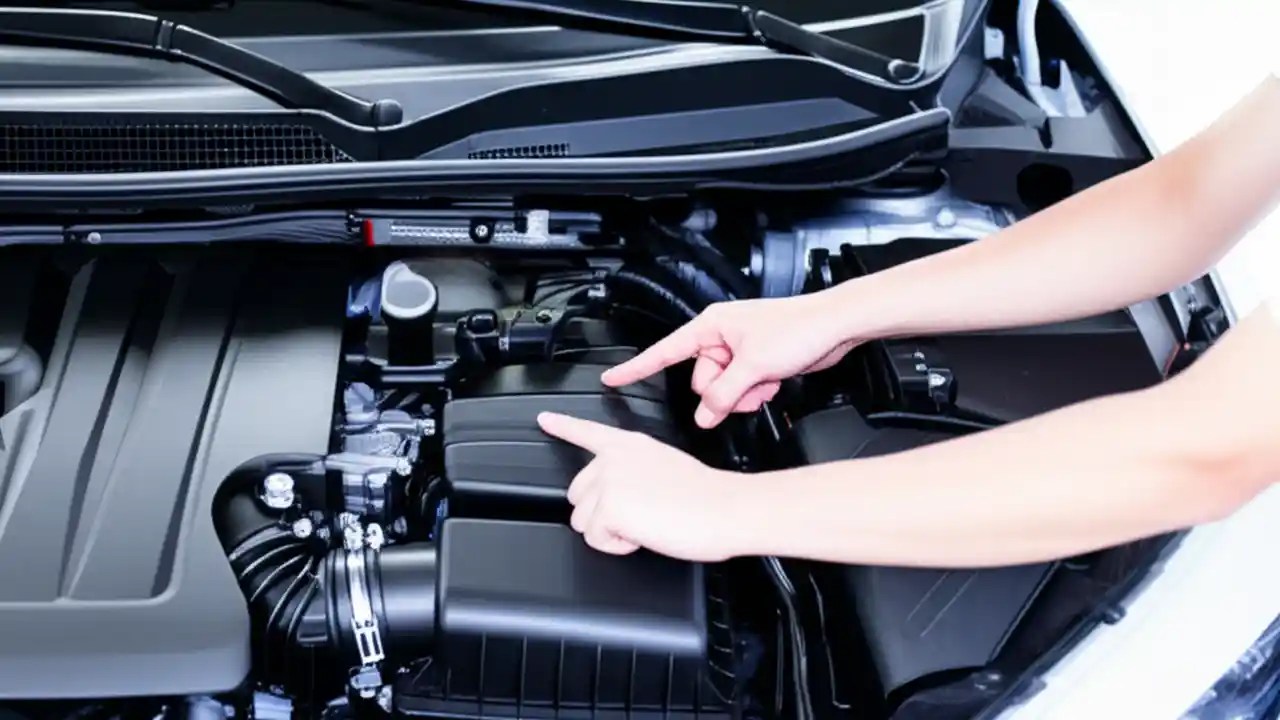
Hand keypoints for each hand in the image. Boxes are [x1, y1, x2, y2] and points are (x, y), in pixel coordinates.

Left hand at [537, 411, 743, 561]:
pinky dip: (619, 546)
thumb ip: (633, 471)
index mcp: (629, 445)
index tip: (545, 419)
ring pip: (584, 522)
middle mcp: (613, 458)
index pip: (588, 431)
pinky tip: (645, 532)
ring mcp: (608, 481)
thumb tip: (620, 492)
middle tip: (644, 513)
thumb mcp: (664, 467)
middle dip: (603, 514)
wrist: (726, 508)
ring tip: (649, 521)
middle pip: (578, 496)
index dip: (562, 426)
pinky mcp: (608, 508)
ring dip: (612, 532)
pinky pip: (596, 540)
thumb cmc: (706, 496)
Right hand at [602, 294, 859, 427]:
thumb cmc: (797, 327)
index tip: (611, 378)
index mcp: (710, 327)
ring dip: (743, 395)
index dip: (636, 367)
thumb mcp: (753, 366)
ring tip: (765, 381)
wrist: (834, 326)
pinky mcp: (755, 364)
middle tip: (747, 385)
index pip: (664, 351)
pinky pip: (740, 391)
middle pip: (700, 382)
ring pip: (722, 391)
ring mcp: (738, 352)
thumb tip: (705, 415)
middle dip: (723, 392)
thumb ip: (723, 394)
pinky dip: (755, 393)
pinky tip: (771, 383)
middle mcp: (721, 338)